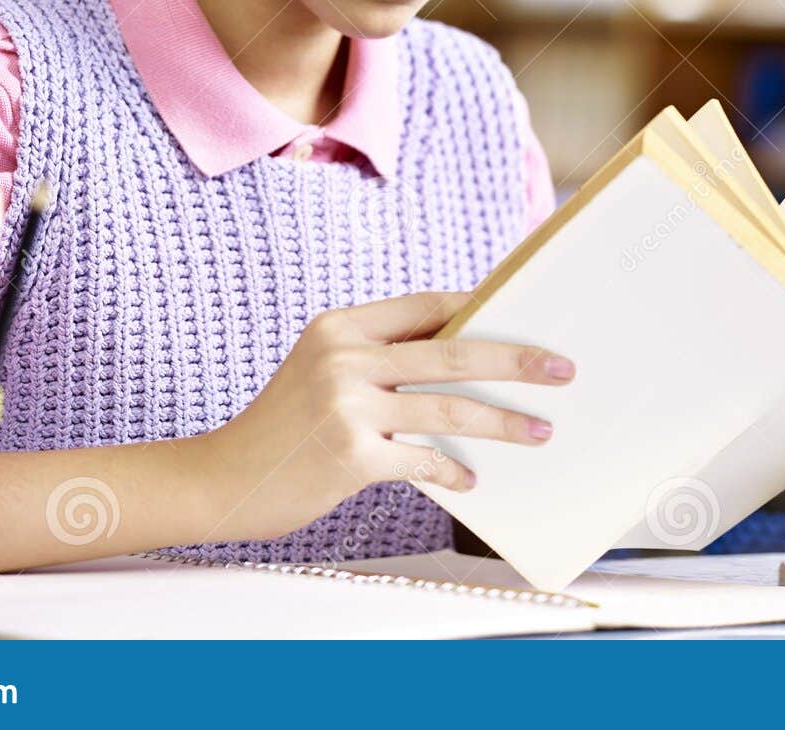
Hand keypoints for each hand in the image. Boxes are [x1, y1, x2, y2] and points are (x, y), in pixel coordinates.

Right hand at [189, 290, 574, 543]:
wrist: (222, 478)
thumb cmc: (283, 428)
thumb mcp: (321, 370)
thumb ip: (379, 358)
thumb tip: (462, 355)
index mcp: (340, 326)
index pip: (426, 305)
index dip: (480, 307)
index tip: (527, 313)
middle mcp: (343, 356)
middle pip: (452, 350)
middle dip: (517, 359)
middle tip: (562, 367)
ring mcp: (346, 405)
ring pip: (449, 407)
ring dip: (503, 421)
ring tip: (540, 430)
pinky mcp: (350, 454)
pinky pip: (423, 460)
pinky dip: (453, 470)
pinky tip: (471, 478)